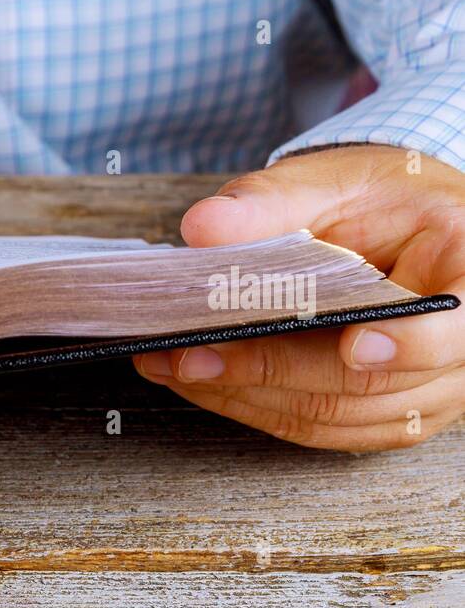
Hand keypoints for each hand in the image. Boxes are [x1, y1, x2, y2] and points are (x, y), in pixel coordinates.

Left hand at [135, 144, 464, 450]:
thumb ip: (270, 202)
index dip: (408, 344)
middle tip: (187, 354)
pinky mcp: (389, 415)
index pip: (455, 324)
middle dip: (269, 370)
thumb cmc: (374, 199)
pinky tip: (200, 381)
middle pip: (370, 383)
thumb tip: (203, 228)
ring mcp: (430, 389)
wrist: (394, 226)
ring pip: (336, 415)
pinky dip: (254, 406)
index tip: (356, 345)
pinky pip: (321, 427)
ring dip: (246, 396)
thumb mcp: (331, 180)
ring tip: (170, 365)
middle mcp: (463, 341)